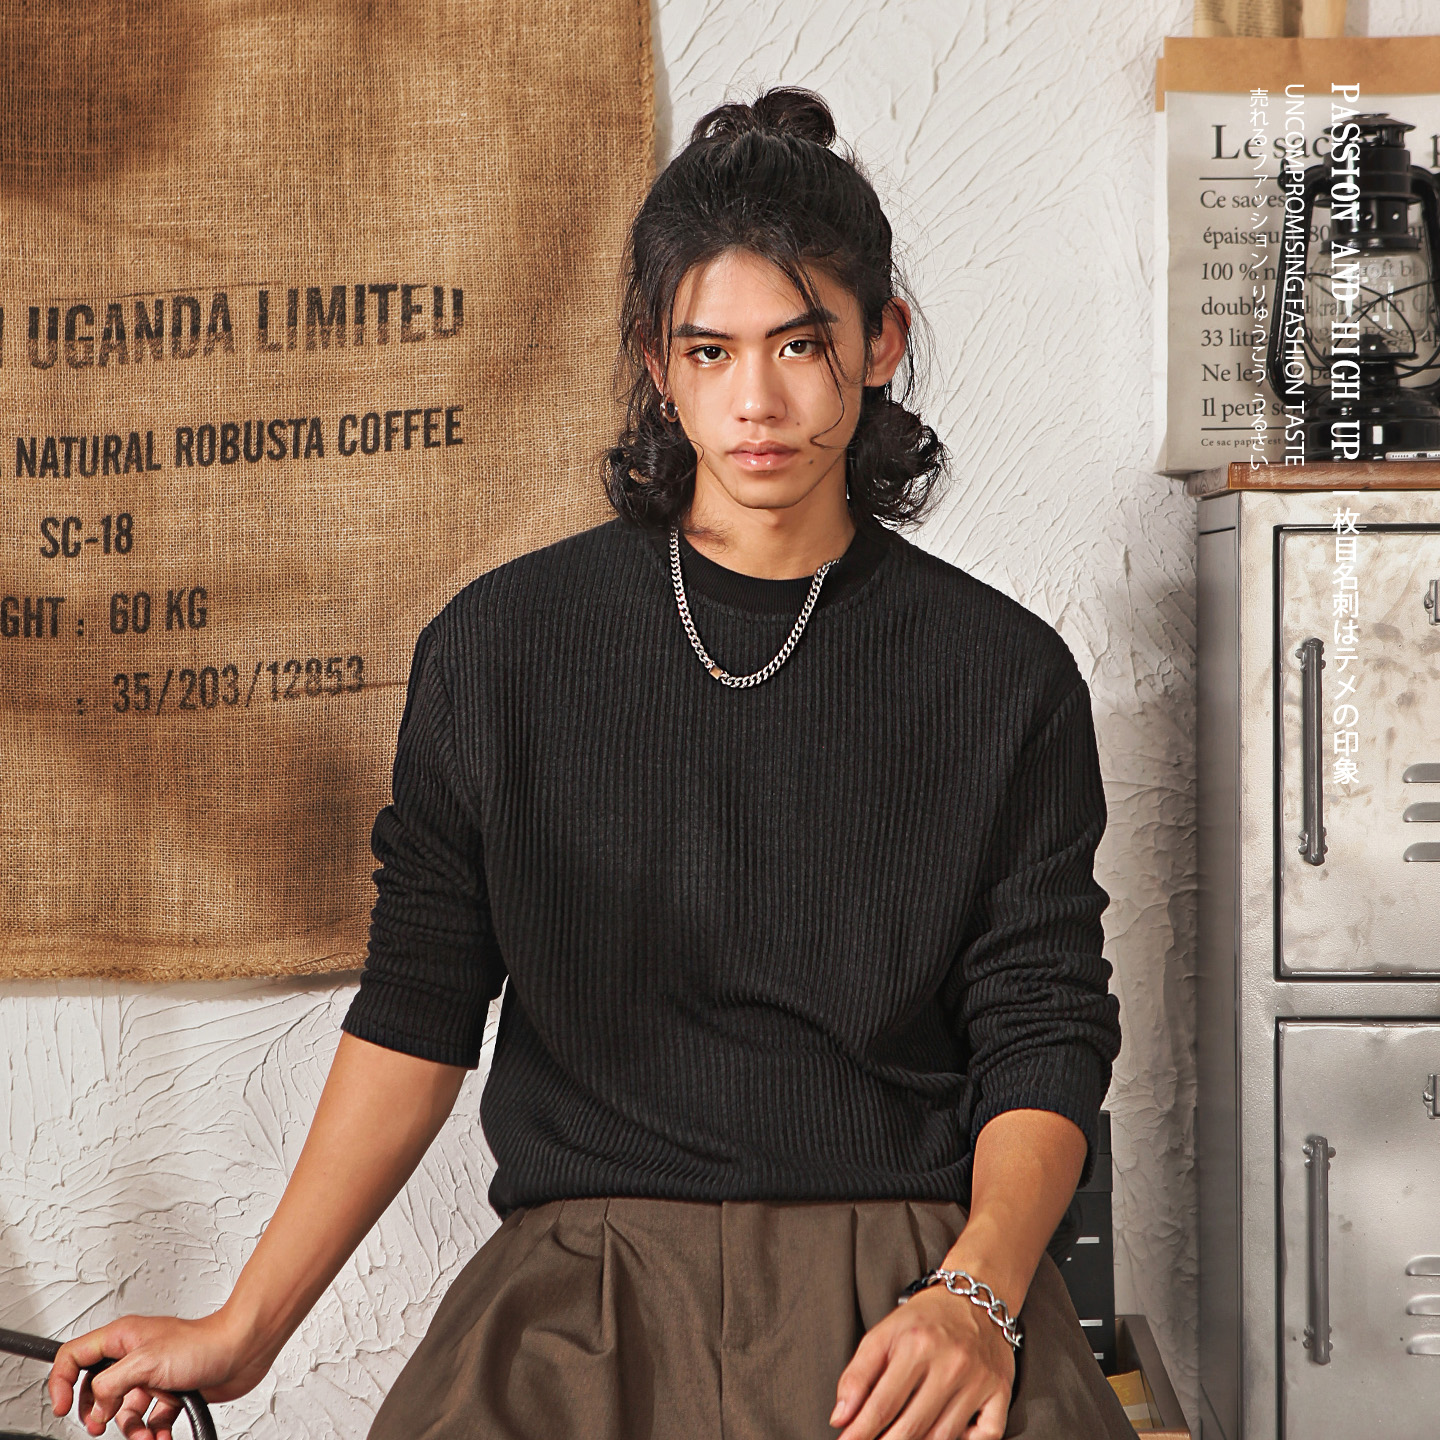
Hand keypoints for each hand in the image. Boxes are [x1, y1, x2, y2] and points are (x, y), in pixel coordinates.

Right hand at [48, 1310, 269, 1439]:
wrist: (243, 1350)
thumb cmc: (203, 1343)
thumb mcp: (145, 1362)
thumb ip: (111, 1383)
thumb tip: (97, 1403)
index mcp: (123, 1338)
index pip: (76, 1355)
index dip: (61, 1381)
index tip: (61, 1408)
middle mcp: (135, 1355)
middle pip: (96, 1389)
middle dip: (97, 1412)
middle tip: (100, 1424)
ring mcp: (153, 1374)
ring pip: (125, 1410)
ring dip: (131, 1429)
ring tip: (145, 1435)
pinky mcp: (171, 1391)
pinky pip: (151, 1418)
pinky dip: (153, 1431)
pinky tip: (161, 1436)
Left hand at [829, 1286, 1015, 1439]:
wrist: (974, 1297)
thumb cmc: (924, 1320)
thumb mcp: (883, 1334)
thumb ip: (857, 1374)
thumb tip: (840, 1418)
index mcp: (915, 1344)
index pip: (882, 1405)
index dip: (860, 1432)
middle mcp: (950, 1362)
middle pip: (912, 1427)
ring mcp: (978, 1378)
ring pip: (943, 1437)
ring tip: (899, 1439)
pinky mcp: (1000, 1390)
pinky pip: (987, 1436)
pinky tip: (946, 1436)